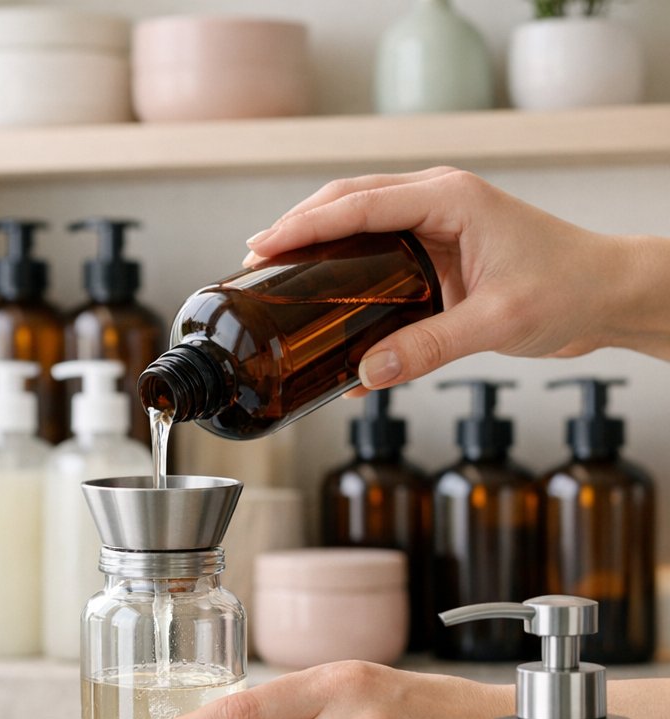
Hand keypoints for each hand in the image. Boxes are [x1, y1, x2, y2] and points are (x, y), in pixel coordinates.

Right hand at [243, 167, 667, 390]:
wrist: (607, 296)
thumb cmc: (569, 289)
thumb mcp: (496, 322)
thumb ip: (428, 347)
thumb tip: (364, 373)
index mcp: (450, 200)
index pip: (359, 205)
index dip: (304, 227)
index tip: (262, 246)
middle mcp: (438, 203)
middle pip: (349, 202)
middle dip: (299, 227)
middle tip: (257, 259)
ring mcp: (437, 226)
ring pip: (361, 222)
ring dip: (318, 243)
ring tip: (278, 272)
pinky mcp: (438, 255)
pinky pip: (380, 255)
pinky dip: (348, 272)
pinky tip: (329, 306)